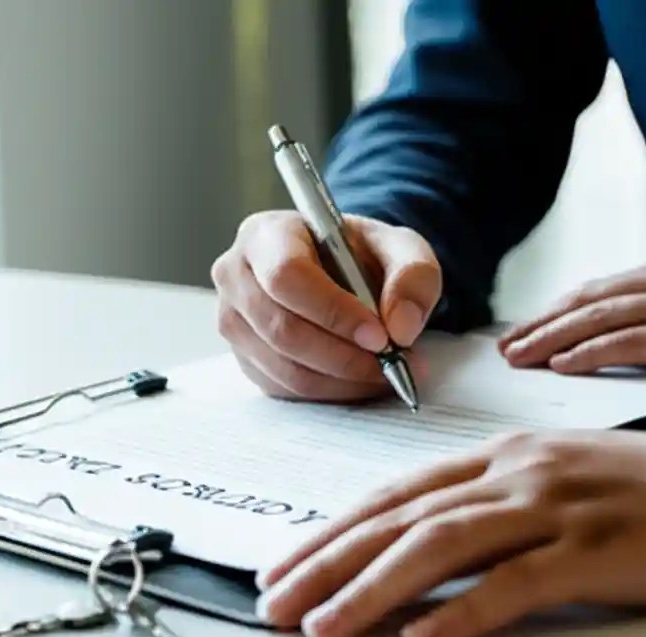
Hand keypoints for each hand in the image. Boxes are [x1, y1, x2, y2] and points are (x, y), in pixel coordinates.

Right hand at [211, 211, 440, 401]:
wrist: (340, 272)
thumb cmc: (360, 254)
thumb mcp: (400, 246)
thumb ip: (413, 275)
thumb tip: (401, 327)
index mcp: (266, 234)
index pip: (286, 276)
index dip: (333, 312)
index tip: (380, 336)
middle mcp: (236, 276)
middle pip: (281, 329)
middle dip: (342, 356)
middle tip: (391, 363)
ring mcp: (232, 321)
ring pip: (283, 367)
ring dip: (341, 379)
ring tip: (385, 373)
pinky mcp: (244, 357)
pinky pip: (284, 387)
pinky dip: (329, 392)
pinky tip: (359, 380)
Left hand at [256, 423, 645, 636]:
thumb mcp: (557, 481)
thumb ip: (490, 507)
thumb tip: (421, 551)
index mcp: (503, 457)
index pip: (395, 495)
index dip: (333, 531)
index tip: (285, 564)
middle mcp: (519, 475)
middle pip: (401, 519)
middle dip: (328, 562)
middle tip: (274, 600)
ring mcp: (558, 510)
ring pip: (443, 546)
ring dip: (373, 589)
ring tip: (324, 626)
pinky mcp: (601, 551)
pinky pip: (520, 584)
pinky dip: (467, 613)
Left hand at [499, 231, 645, 382]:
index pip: (610, 283)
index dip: (564, 307)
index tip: (532, 327)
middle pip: (594, 295)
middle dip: (544, 321)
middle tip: (507, 345)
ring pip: (602, 316)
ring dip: (552, 338)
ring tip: (518, 357)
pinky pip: (634, 341)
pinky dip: (592, 351)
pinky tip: (563, 364)